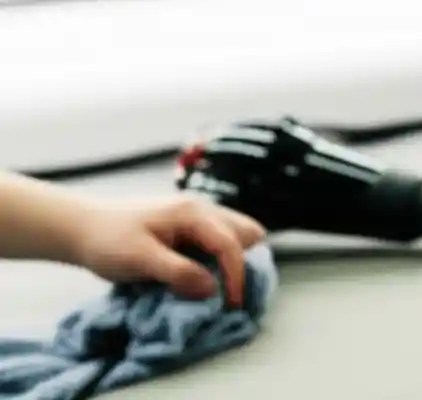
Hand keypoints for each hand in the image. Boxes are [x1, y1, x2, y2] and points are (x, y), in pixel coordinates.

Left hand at [74, 196, 265, 306]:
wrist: (81, 227)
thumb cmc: (107, 241)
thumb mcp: (139, 259)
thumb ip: (178, 272)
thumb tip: (212, 289)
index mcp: (192, 213)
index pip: (230, 244)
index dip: (236, 275)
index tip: (231, 304)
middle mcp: (202, 209)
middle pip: (247, 231)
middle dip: (248, 262)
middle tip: (234, 291)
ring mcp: (198, 215)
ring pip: (237, 234)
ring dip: (236, 260)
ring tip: (223, 287)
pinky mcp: (191, 227)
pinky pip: (221, 240)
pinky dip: (223, 259)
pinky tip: (208, 277)